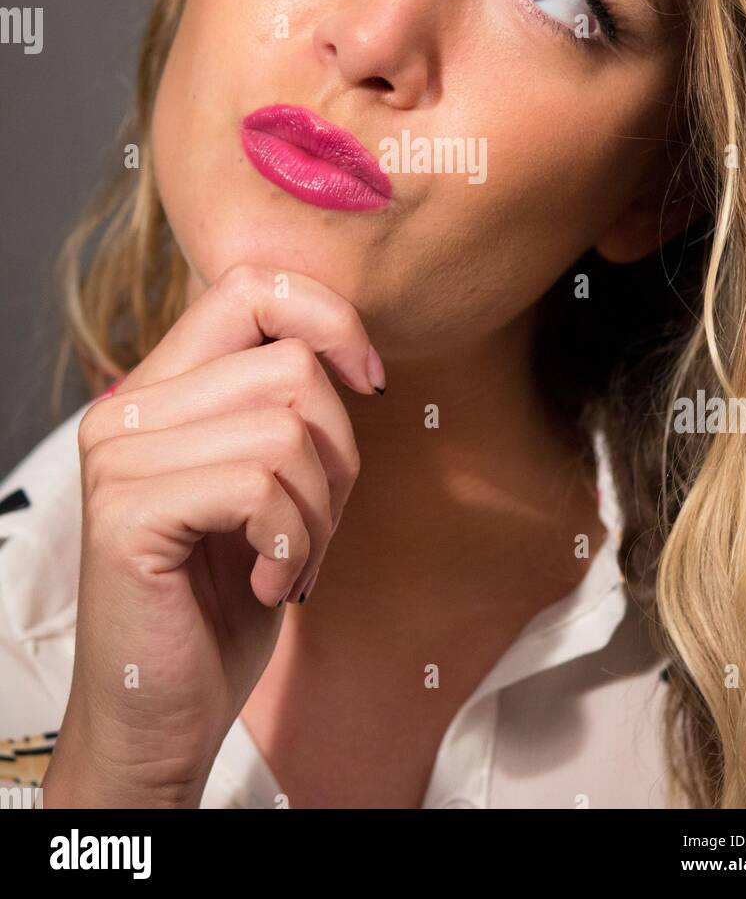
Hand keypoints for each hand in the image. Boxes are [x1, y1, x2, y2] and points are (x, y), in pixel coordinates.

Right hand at [42, 262, 381, 805]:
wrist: (161, 715)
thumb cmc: (221, 601)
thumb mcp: (264, 484)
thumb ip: (279, 407)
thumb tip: (350, 351)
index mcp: (159, 388)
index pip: (250, 287)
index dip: (329, 319)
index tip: (369, 381)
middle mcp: (126, 408)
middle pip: (289, 364)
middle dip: (338, 451)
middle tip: (316, 522)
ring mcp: (119, 458)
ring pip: (284, 427)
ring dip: (318, 509)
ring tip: (289, 558)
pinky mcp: (127, 514)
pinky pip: (261, 487)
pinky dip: (292, 544)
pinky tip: (269, 584)